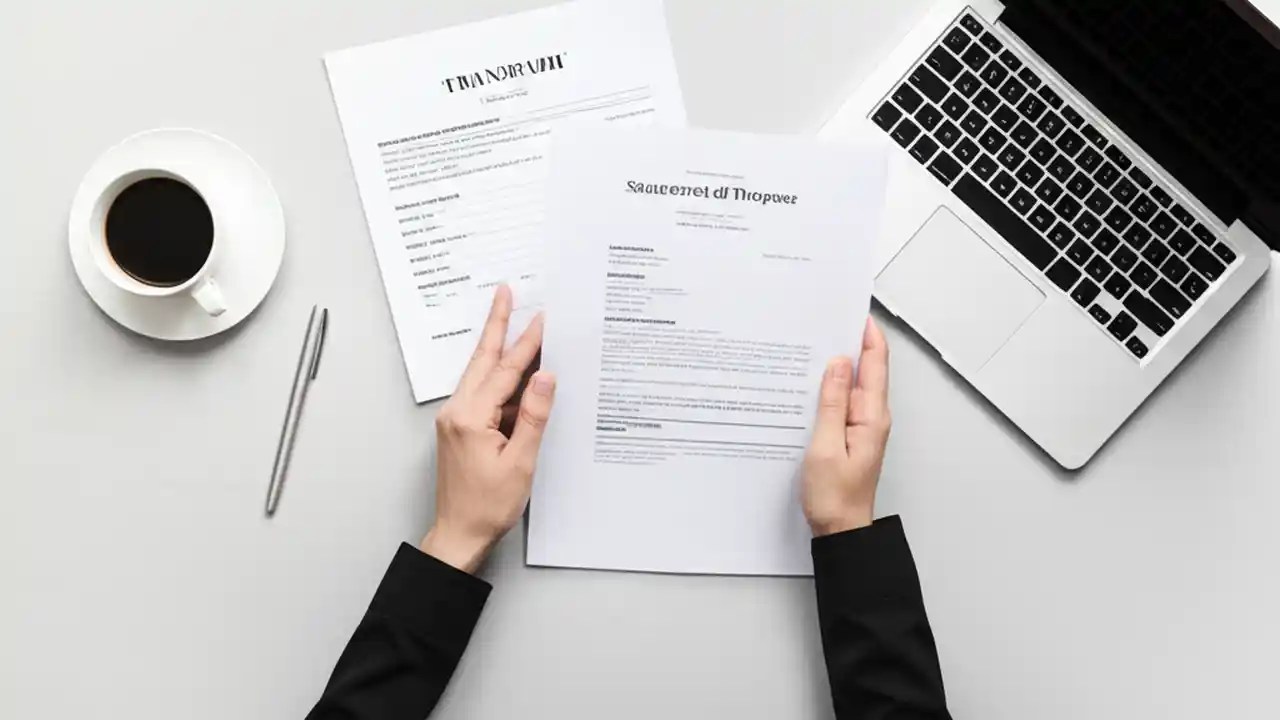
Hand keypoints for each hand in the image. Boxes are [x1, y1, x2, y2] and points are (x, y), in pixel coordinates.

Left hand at [421, 286, 555, 572]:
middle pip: (483, 361)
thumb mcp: (520, 462)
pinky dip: (499, 380)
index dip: (526, 344)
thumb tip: (545, 377)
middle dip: (497, 326)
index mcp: (470, 418)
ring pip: (481, 375)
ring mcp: (455, 420)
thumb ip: (533, 416)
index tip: (542, 318)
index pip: (506, 372)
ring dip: (497, 349)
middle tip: (505, 293)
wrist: (459, 535)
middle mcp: (457, 412)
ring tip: (511, 321)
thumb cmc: (488, 507)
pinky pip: (481, 395)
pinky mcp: (459, 430)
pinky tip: (517, 375)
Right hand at [802, 317, 890, 536]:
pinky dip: (831, 387)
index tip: (855, 310)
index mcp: (872, 416)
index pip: (875, 364)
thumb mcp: (825, 446)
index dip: (868, 335)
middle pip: (866, 369)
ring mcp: (862, 426)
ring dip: (839, 364)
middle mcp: (872, 418)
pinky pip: (843, 402)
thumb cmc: (834, 496)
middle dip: (851, 342)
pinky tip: (814, 383)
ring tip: (817, 342)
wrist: (840, 531)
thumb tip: (839, 364)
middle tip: (828, 319)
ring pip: (853, 384)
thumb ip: (832, 403)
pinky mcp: (850, 435)